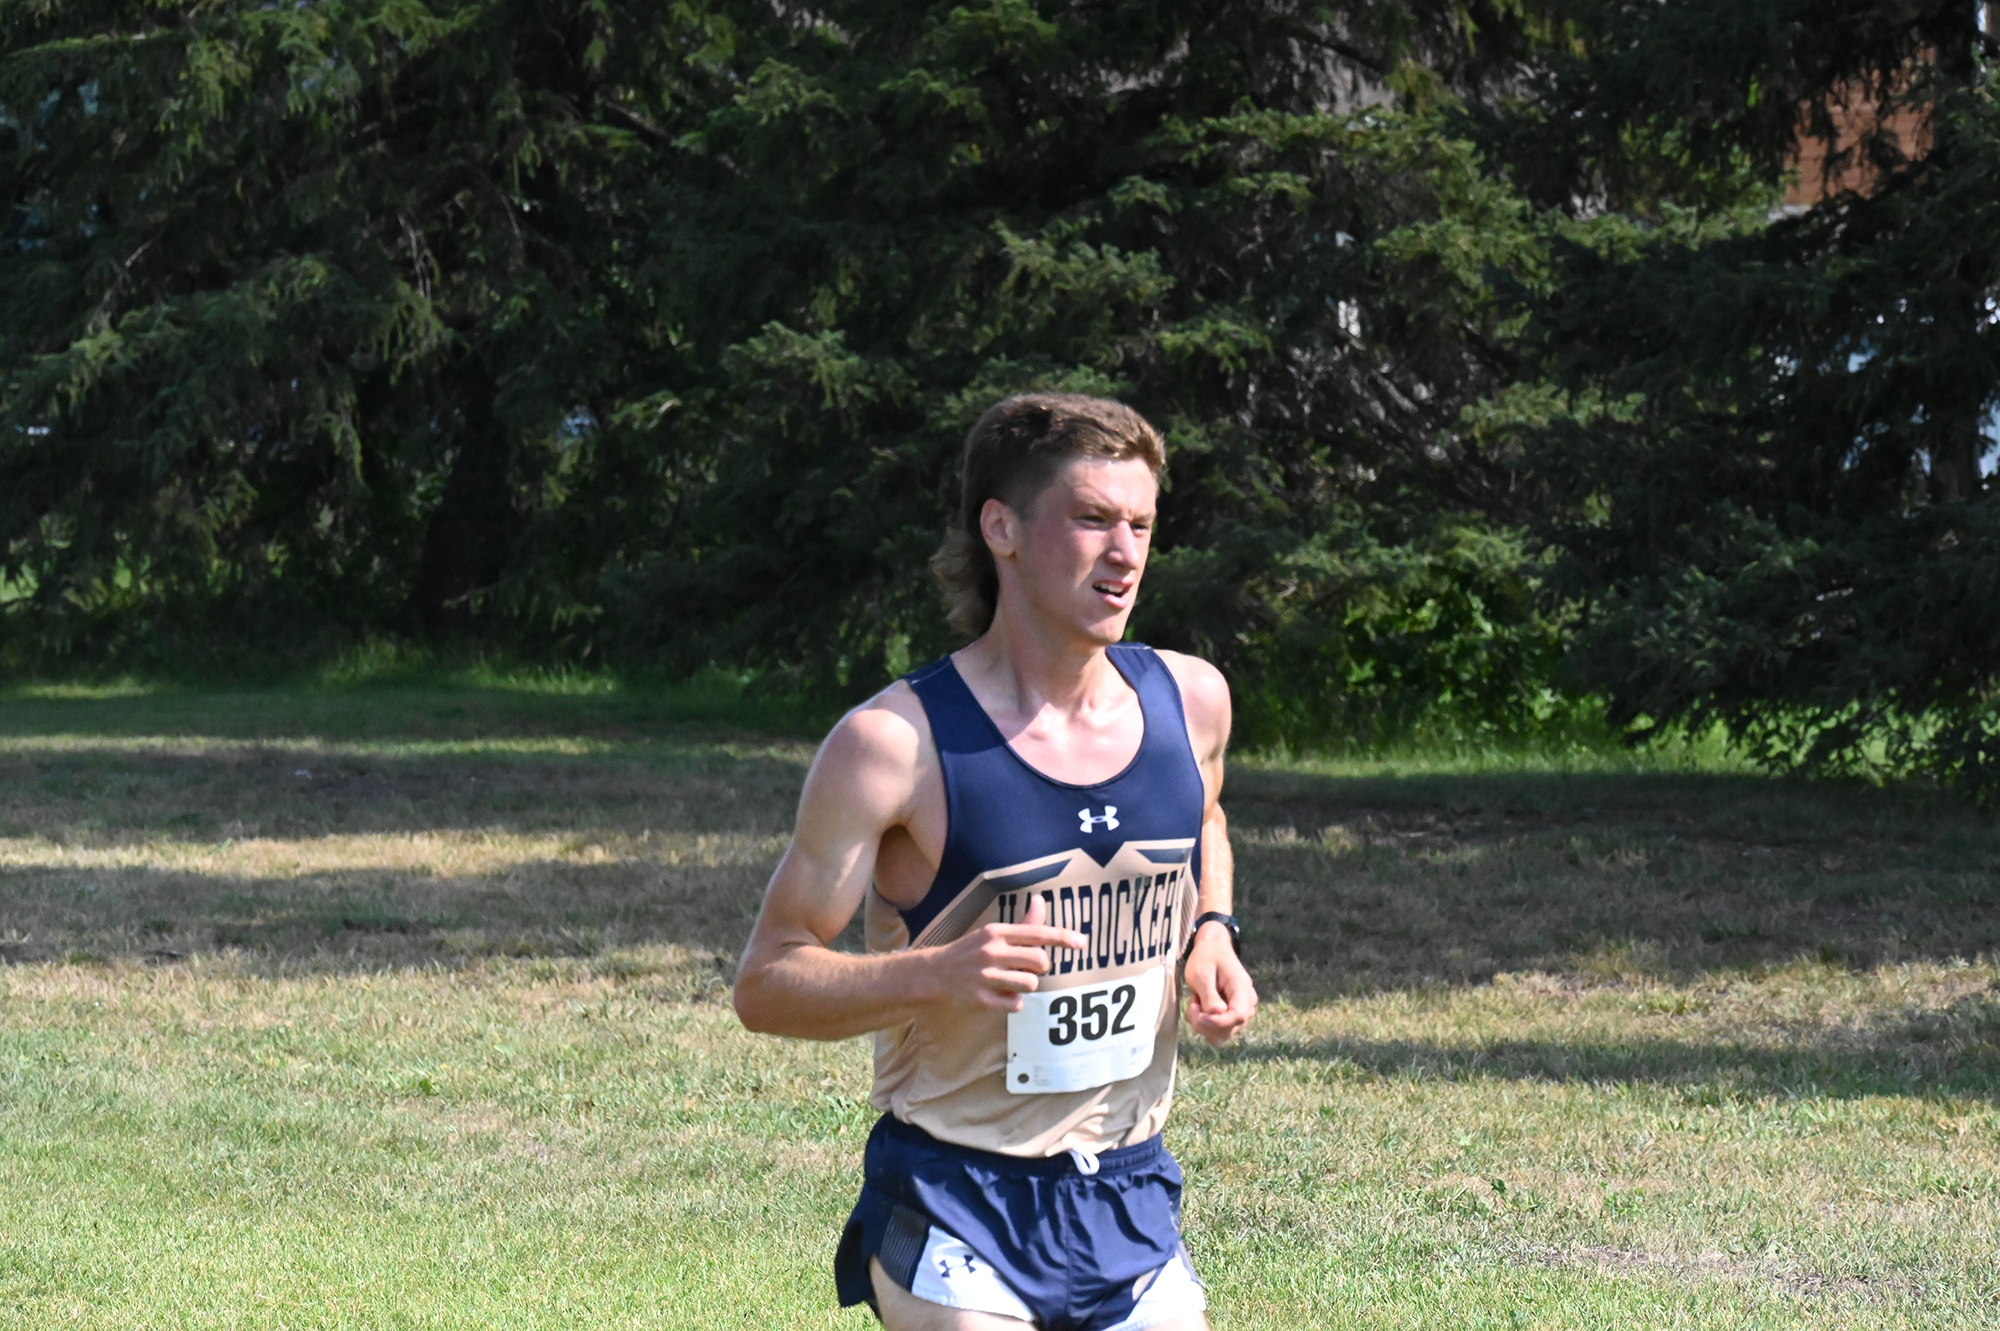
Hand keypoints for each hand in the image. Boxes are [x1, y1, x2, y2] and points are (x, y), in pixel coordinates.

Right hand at [926, 893, 1083, 1012]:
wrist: (933, 975)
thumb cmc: (969, 952)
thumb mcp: (992, 934)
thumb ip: (1021, 924)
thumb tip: (1041, 900)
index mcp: (996, 933)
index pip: (1037, 933)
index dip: (1062, 938)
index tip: (1082, 943)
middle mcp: (991, 952)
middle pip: (1040, 962)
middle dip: (1041, 968)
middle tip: (1028, 968)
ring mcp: (985, 977)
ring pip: (1030, 984)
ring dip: (1026, 986)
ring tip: (1010, 982)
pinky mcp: (981, 1000)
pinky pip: (1016, 1005)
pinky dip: (1013, 1002)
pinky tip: (1000, 996)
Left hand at [1184, 921, 1255, 1046]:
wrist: (1212, 948)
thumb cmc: (1207, 958)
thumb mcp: (1202, 975)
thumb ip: (1210, 996)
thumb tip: (1217, 1014)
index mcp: (1242, 989)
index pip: (1238, 1016)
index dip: (1217, 1022)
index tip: (1199, 1016)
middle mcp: (1246, 1004)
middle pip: (1229, 1029)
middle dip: (1206, 1023)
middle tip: (1192, 1004)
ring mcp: (1240, 1011)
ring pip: (1221, 1034)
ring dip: (1203, 1024)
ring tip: (1195, 1003)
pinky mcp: (1230, 1015)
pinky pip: (1218, 1030)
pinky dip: (1204, 1024)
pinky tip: (1198, 1007)